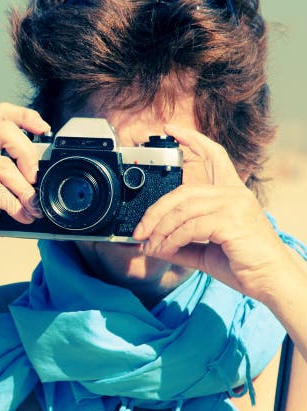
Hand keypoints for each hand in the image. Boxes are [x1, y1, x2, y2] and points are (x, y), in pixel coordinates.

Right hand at [0, 103, 47, 251]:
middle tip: (35, 179)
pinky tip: (21, 214)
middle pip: (7, 130)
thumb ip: (9, 170)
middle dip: (29, 156)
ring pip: (4, 165)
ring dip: (24, 190)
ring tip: (33, 206)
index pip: (2, 112)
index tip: (44, 130)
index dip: (26, 116)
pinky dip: (13, 204)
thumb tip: (41, 172)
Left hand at [133, 124, 292, 301]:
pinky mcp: (232, 221)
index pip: (214, 155)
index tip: (171, 129)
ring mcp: (234, 205)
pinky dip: (171, 240)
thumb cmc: (242, 264)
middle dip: (154, 212)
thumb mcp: (204, 250)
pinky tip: (164, 250)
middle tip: (139, 231)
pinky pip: (190, 227)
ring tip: (150, 246)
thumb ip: (179, 242)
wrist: (271, 282)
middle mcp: (234, 193)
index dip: (192, 139)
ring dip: (160, 231)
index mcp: (231, 193)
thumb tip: (150, 244)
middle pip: (182, 192)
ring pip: (182, 211)